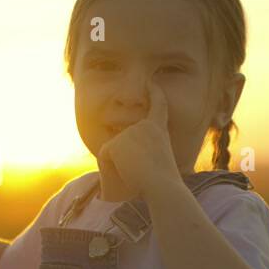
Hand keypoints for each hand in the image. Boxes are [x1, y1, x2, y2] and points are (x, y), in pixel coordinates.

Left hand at [97, 79, 181, 200]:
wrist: (161, 184)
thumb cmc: (163, 183)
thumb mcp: (157, 163)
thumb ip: (143, 153)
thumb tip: (125, 153)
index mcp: (159, 130)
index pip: (158, 106)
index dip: (155, 93)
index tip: (151, 83)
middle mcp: (145, 127)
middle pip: (123, 142)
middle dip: (125, 160)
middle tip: (143, 172)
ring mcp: (130, 132)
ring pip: (113, 151)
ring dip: (120, 166)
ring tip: (137, 173)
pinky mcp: (117, 141)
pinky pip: (105, 157)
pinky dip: (110, 167)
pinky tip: (126, 170)